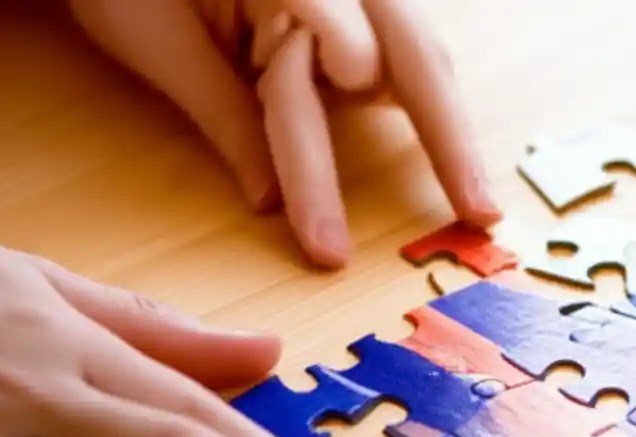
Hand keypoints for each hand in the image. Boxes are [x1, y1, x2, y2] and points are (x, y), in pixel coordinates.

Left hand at [68, 0, 500, 267]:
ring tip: (477, 200)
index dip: (325, 130)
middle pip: (417, 56)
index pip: (330, 53)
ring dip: (451, 131)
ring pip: (427, 58)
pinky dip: (434, 108)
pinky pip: (416, 57)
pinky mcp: (367, 10)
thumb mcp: (158, 42)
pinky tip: (455, 161)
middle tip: (477, 211)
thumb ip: (224, 113)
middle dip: (447, 138)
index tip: (331, 218)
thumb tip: (269, 200)